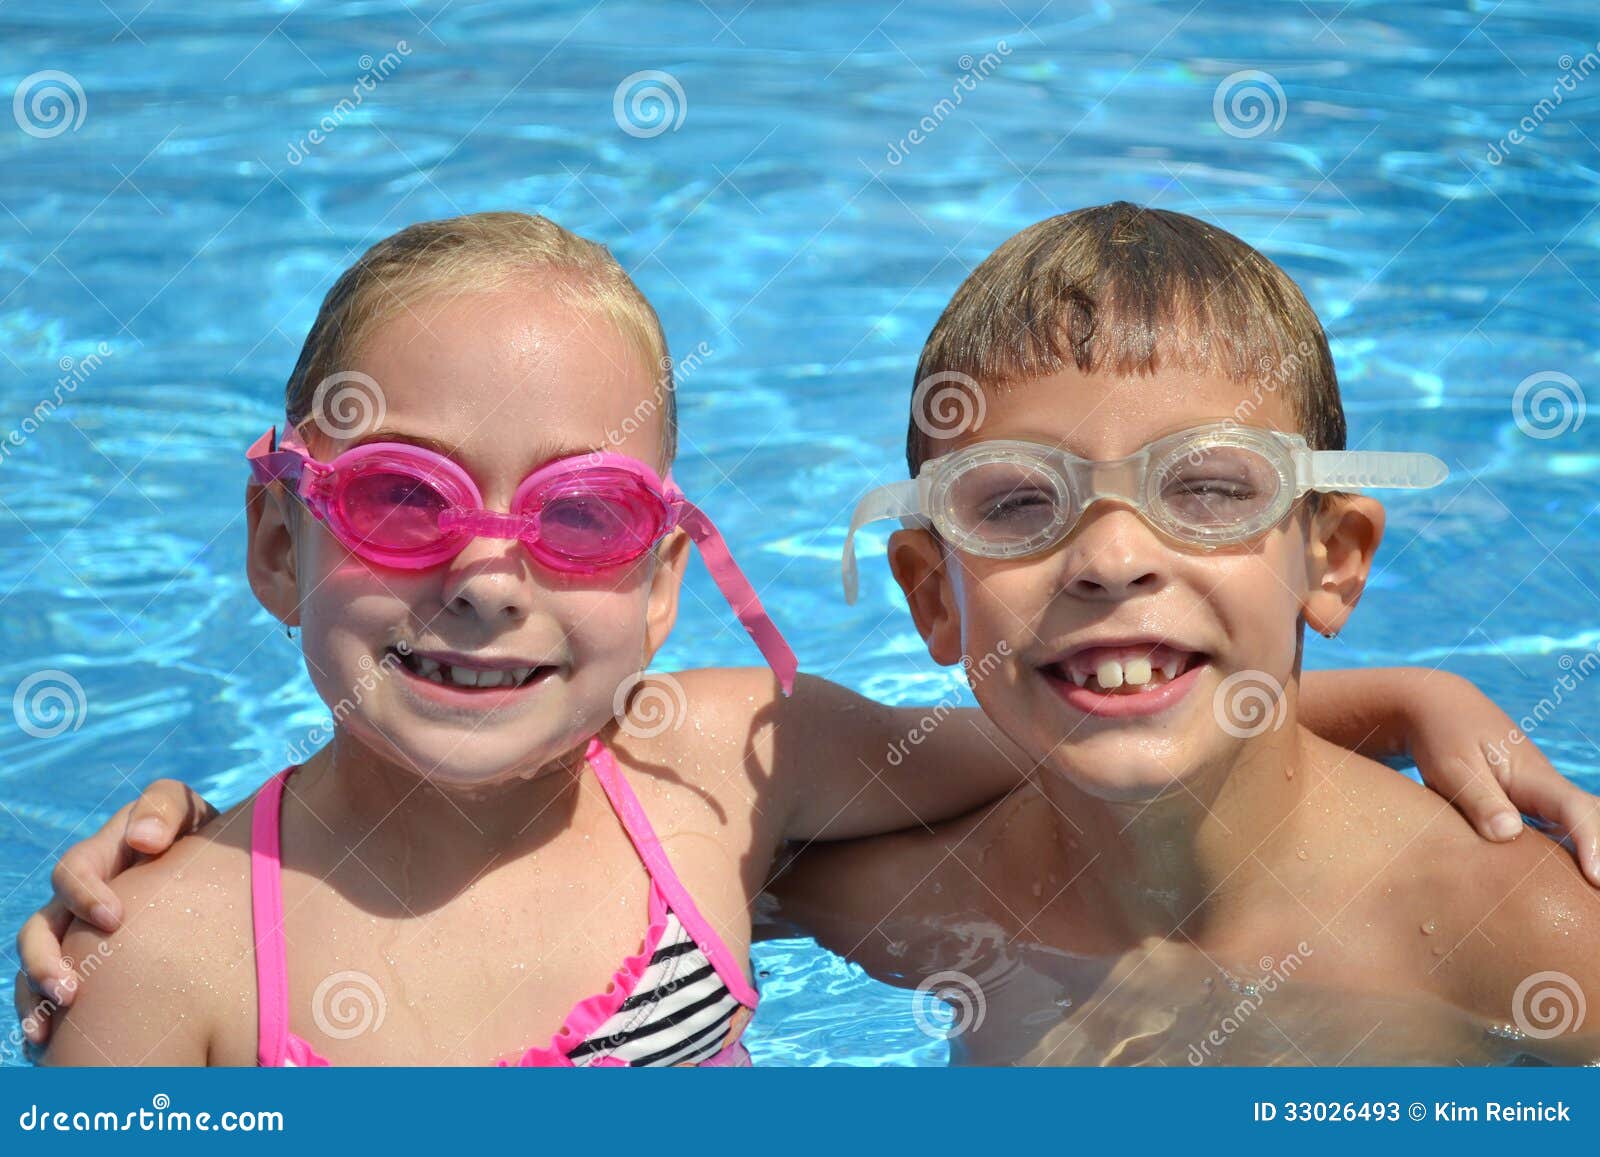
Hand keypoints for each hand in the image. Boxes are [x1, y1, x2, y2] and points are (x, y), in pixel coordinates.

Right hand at [12, 780, 216, 1045]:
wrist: (218, 873)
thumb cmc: (202, 837)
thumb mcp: (189, 812)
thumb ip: (165, 809)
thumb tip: (143, 839)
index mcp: (100, 858)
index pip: (71, 872)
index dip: (84, 894)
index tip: (114, 919)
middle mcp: (79, 901)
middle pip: (39, 930)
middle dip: (45, 963)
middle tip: (71, 994)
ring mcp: (77, 936)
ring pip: (36, 967)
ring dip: (34, 997)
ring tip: (46, 1032)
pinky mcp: (86, 967)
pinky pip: (46, 995)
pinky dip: (40, 1018)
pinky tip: (46, 1047)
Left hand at [1408, 674, 1599, 885]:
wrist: (1436, 708)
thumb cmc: (1440, 735)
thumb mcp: (1451, 766)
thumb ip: (1479, 799)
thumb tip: (1509, 835)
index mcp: (1532, 774)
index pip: (1575, 809)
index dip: (1590, 842)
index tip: (1596, 877)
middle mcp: (1544, 786)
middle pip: (1590, 819)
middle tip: (1597, 900)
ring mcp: (1538, 797)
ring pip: (1577, 827)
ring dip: (1586, 855)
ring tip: (1585, 902)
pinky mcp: (1525, 806)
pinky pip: (1556, 832)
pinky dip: (1565, 854)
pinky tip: (1561, 884)